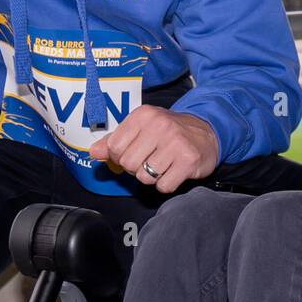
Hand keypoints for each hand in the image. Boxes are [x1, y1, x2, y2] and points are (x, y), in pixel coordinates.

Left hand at [88, 106, 219, 194]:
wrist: (209, 132)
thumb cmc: (170, 132)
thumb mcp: (142, 128)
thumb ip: (115, 140)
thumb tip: (93, 152)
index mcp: (144, 115)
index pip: (114, 147)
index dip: (120, 156)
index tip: (134, 152)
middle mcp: (159, 126)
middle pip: (128, 164)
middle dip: (136, 168)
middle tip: (151, 159)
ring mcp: (175, 143)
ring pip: (145, 178)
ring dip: (152, 177)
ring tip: (163, 164)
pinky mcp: (188, 160)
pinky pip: (163, 186)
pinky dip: (167, 183)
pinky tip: (174, 171)